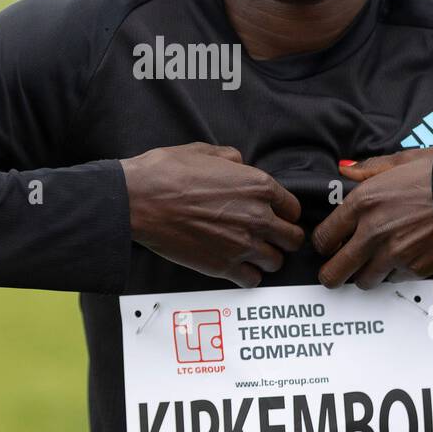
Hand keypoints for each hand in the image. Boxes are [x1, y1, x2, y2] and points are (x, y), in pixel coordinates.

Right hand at [120, 143, 304, 287]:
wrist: (139, 200)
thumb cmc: (166, 173)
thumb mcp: (204, 151)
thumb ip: (231, 159)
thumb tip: (239, 164)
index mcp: (259, 186)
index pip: (293, 208)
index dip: (283, 212)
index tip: (275, 216)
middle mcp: (258, 217)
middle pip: (293, 238)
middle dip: (282, 237)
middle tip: (269, 237)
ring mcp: (243, 245)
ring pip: (277, 262)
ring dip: (267, 257)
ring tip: (252, 253)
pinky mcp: (224, 267)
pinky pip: (253, 280)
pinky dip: (248, 276)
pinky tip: (237, 266)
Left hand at [310, 147, 432, 289]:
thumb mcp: (400, 160)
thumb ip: (367, 169)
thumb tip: (344, 170)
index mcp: (364, 203)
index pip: (324, 237)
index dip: (322, 244)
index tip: (327, 244)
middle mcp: (374, 232)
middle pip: (335, 271)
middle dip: (330, 274)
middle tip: (333, 273)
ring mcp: (395, 254)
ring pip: (363, 281)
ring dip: (364, 274)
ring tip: (371, 264)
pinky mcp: (416, 268)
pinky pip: (394, 278)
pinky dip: (395, 272)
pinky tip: (403, 256)